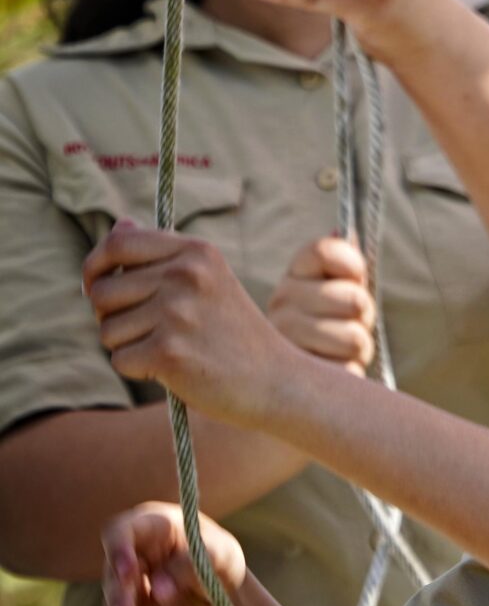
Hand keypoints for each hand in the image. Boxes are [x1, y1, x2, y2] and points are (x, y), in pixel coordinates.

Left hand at [84, 222, 289, 426]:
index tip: (95, 285)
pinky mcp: (168, 353)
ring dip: (126, 345)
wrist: (276, 379)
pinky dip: (138, 369)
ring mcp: (177, 313)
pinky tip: (172, 368)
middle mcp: (186, 276)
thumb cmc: (234, 331)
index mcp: (197, 251)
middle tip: (143, 328)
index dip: (95, 265)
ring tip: (168, 347)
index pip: (118, 244)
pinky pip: (120, 359)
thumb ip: (163, 254)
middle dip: (109, 315)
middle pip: (103, 291)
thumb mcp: (209, 278)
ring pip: (107, 328)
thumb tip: (118, 226)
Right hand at [100, 502, 244, 605]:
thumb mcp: (220, 554)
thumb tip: (160, 591)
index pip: (121, 532)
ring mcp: (126, 594)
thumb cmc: (217, 559)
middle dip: (119, 598)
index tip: (129, 570)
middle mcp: (130, 561)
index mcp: (150, 530)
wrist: (220, 595)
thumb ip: (193, 565)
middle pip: (113, 576)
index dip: (119, 549)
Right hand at [267, 237, 375, 374]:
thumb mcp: (334, 287)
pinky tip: (331, 372)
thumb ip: (342, 260)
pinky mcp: (295, 378)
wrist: (289, 377)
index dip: (353, 265)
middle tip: (349, 322)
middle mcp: (281, 302)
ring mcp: (284, 339)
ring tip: (341, 349)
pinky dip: (349, 373)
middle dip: (363, 315)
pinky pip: (348, 370)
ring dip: (358, 347)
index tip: (356, 276)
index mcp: (293, 274)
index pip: (326, 251)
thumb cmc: (325, 323)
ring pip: (355, 338)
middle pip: (354, 300)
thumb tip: (342, 229)